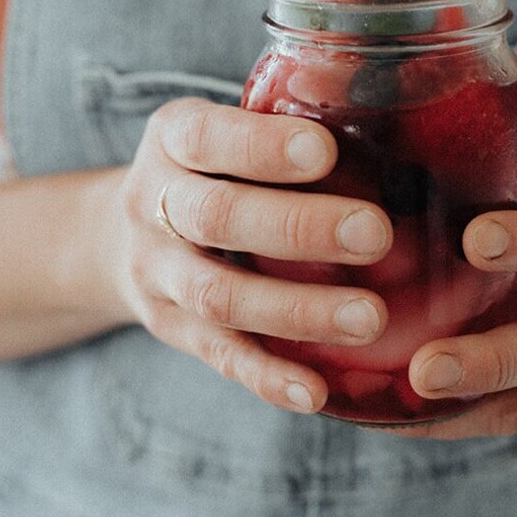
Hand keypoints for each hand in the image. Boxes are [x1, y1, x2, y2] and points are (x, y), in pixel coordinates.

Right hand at [112, 98, 392, 413]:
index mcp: (173, 139)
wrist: (116, 236)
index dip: (261, 146)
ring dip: (294, 310)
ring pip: (219, 296)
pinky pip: (219, 356)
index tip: (325, 150)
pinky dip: (267, 376)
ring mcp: (158, 273)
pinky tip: (317, 392)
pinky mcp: (172, 329)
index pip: (207, 137)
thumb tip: (400, 124)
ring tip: (370, 318)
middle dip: (297, 227)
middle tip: (375, 232)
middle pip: (217, 217)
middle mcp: (153, 203)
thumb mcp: (222, 130)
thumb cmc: (208, 170)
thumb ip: (280, 129)